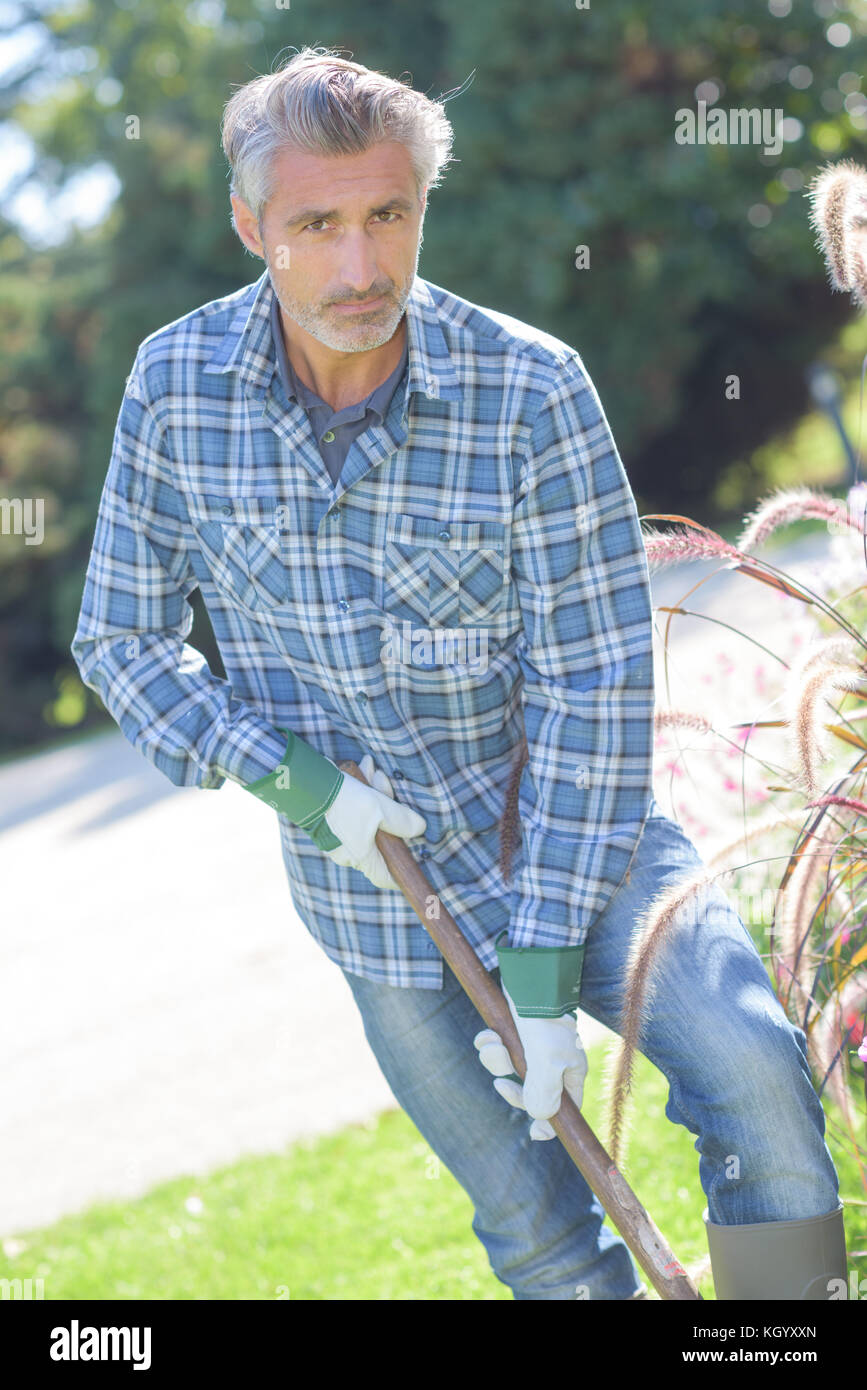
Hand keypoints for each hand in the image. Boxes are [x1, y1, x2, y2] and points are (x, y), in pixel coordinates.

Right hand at [323, 753, 425, 888]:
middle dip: (388, 812)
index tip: (411, 865)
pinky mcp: (329, 824)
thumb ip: (402, 821)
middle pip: (380, 839)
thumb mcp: (381, 809)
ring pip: (366, 820)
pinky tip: (362, 771)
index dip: (399, 874)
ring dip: (374, 795)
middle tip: (385, 783)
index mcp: (361, 857)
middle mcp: (348, 853)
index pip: (385, 878)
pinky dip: (360, 794)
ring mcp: (337, 839)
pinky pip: (352, 812)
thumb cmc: (345, 802)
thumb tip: (420, 829)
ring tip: (373, 771)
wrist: (306, 785)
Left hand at [473, 985, 587, 1139]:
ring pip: (510, 1069)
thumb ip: (543, 1094)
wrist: (529, 978)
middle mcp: (552, 1061)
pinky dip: (489, 1044)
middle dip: (512, 1089)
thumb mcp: (547, 1063)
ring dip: (496, 1061)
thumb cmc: (544, 1021)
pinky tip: (488, 1034)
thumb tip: (540, 1119)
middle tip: (501, 1085)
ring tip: (493, 1045)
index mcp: (569, 1071)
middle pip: (532, 1093)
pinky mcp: (514, 1029)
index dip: (549, 1123)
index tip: (534, 1134)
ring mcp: (532, 1046)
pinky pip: (498, 1048)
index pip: (564, 1108)